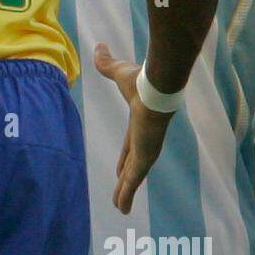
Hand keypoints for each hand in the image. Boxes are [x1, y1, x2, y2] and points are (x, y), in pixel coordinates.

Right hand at [94, 43, 173, 213]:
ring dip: (127, 193)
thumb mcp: (117, 73)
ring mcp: (146, 151)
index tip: (121, 168)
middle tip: (122, 192)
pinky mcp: (144, 158)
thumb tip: (98, 46)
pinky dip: (128, 195)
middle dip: (127, 179)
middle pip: (133, 165)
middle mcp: (145, 141)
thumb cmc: (140, 80)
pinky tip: (122, 208)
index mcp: (140, 124)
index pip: (131, 146)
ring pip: (133, 178)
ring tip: (120, 208)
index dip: (126, 157)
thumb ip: (106, 63)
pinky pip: (133, 181)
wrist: (156, 87)